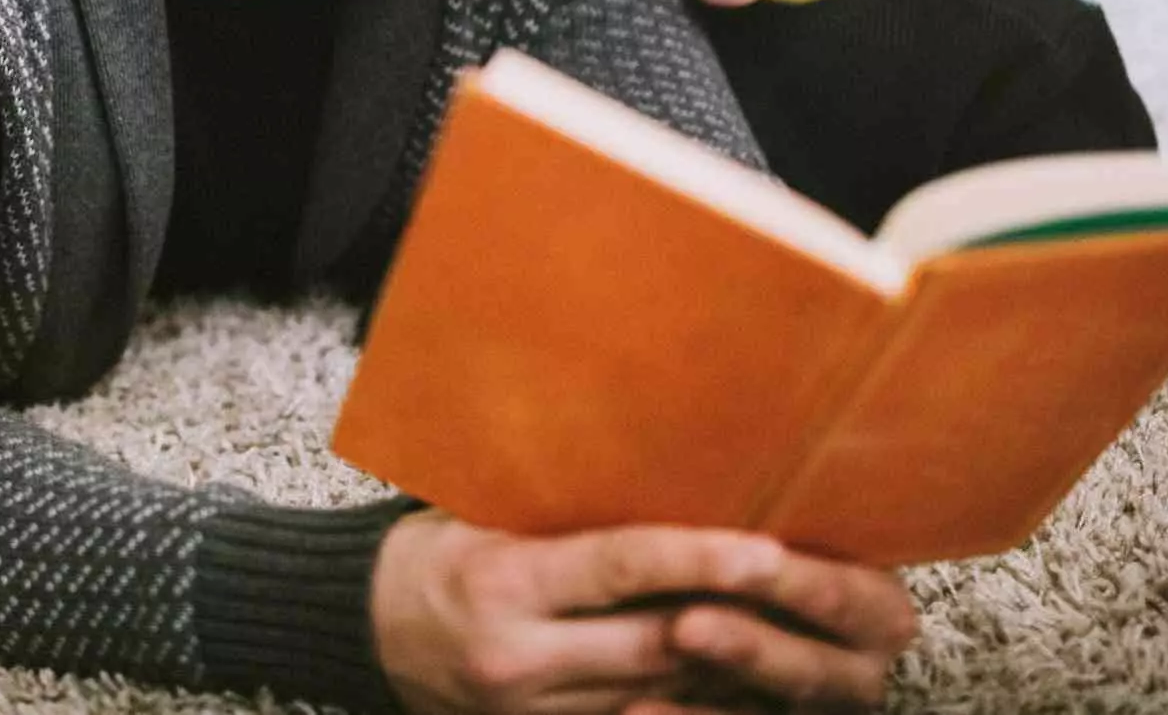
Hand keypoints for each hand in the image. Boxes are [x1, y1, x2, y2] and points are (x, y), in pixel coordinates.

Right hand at [370, 510, 916, 714]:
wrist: (356, 626)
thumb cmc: (428, 552)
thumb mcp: (483, 515)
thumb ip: (564, 513)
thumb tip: (661, 476)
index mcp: (504, 581)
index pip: (620, 567)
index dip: (698, 558)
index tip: (766, 550)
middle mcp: (519, 654)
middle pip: (655, 642)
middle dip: (736, 618)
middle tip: (811, 588)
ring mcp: (530, 709)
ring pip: (656, 692)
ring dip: (726, 664)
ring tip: (794, 632)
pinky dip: (687, 701)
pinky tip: (736, 681)